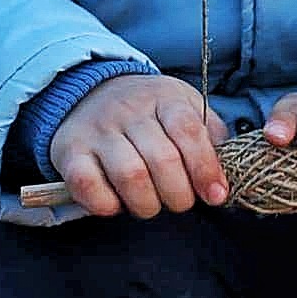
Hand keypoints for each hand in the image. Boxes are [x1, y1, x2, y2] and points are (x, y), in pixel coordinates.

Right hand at [49, 74, 228, 218]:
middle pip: (163, 159)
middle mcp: (129, 109)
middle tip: (180, 201)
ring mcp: (97, 129)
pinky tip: (117, 203)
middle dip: (179, 194)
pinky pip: (89, 186)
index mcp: (163, 96)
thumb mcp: (183, 105)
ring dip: (147, 203)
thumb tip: (226, 170)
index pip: (188, 131)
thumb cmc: (146, 111)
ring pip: (130, 176)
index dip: (205, 168)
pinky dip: (107, 204)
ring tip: (151, 204)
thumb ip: (209, 133)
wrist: (88, 92)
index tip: (215, 195)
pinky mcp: (70, 150)